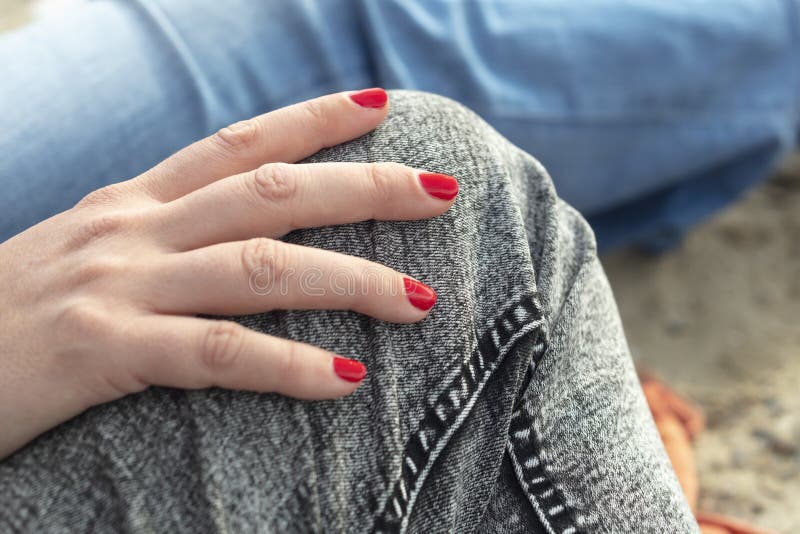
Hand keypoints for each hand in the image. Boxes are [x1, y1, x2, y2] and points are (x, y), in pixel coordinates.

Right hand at [0, 89, 457, 458]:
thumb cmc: (7, 319)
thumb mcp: (85, 255)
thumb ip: (156, 239)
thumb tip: (232, 241)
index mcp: (131, 203)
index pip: (237, 143)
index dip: (312, 119)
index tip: (379, 106)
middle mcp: (133, 229)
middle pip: (271, 191)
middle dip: (363, 186)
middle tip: (439, 190)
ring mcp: (117, 285)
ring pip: (260, 267)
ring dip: (351, 280)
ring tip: (419, 301)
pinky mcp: (100, 350)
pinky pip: (218, 354)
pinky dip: (288, 366)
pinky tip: (346, 381)